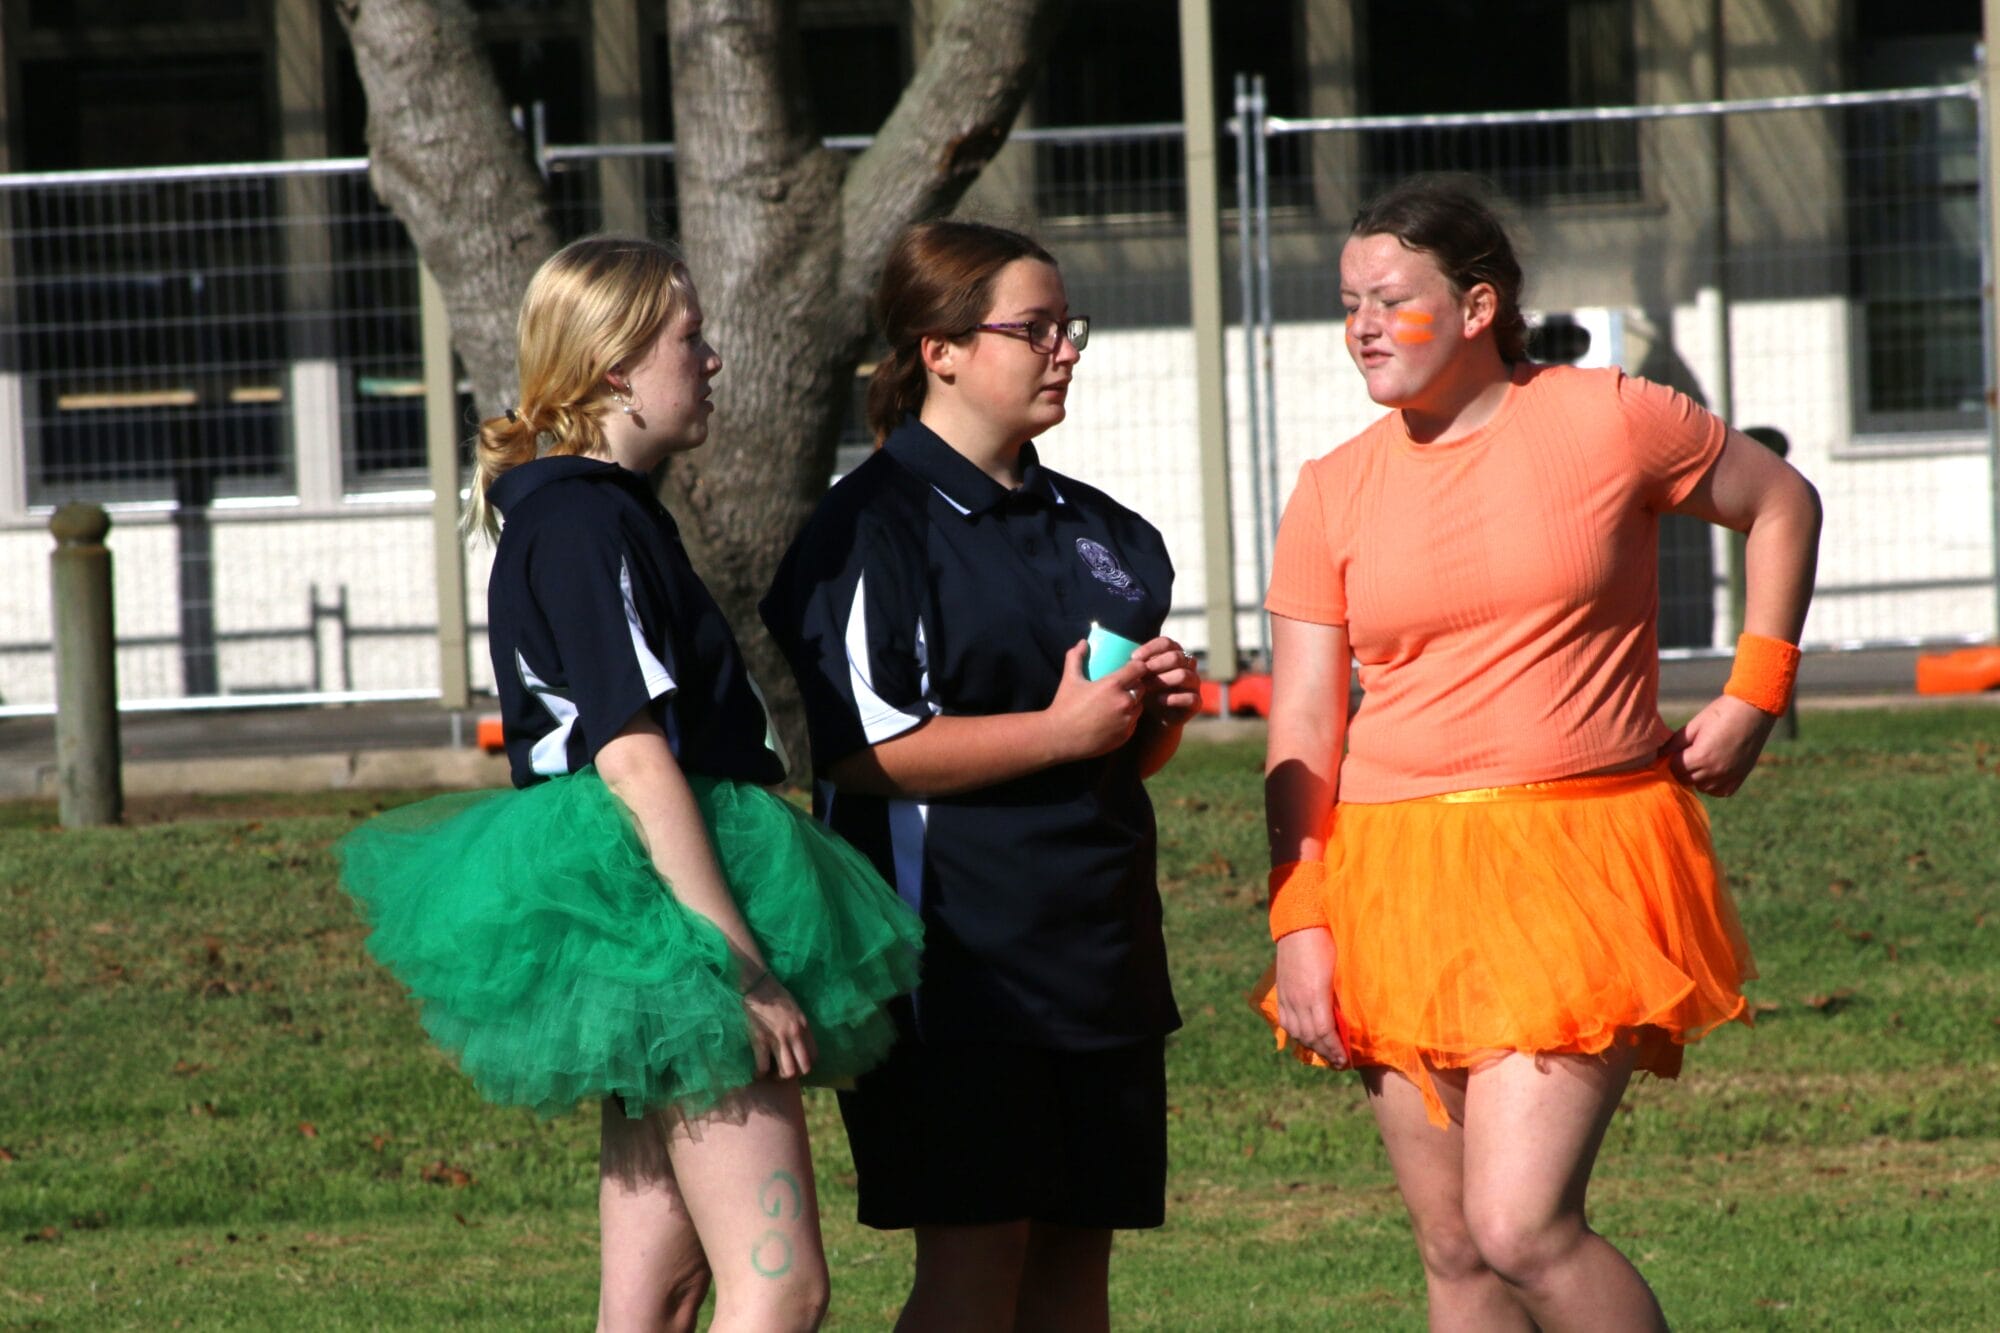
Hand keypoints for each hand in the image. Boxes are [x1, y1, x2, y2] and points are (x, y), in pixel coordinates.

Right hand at [742, 972, 816, 1079]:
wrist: (759, 986)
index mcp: (804, 1026)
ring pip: (787, 1071)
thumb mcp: (796, 1010)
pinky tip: (757, 1073)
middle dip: (795, 1075)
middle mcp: (795, 1034)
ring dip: (779, 1077)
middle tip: (784, 1073)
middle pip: (804, 1067)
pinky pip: (763, 1066)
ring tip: (771, 1075)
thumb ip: (799, 1027)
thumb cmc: (776, 995)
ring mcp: (778, 1038)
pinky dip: (760, 1074)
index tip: (797, 1066)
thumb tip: (798, 1043)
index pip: (814, 1055)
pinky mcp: (760, 1040)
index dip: (806, 1065)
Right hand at [1041, 641, 1146, 761]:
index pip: (1138, 669)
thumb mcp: (1070, 679)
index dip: (1137, 667)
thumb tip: (1083, 643)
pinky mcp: (1126, 735)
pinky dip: (1128, 719)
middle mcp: (1124, 702)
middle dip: (1135, 685)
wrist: (1060, 738)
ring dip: (1133, 702)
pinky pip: (1133, 723)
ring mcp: (1127, 721)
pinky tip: (1115, 719)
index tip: (1131, 667)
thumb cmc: (1064, 706)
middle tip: (1123, 686)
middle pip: (1141, 688)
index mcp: (1112, 685)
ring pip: (1139, 706)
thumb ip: (1076, 657)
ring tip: (1119, 703)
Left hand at [1132, 636, 1201, 726]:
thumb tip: (1133, 661)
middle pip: (1177, 657)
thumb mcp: (1140, 677)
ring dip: (1163, 680)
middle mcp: (1188, 666)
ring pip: (1184, 675)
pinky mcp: (1196, 702)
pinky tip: (1159, 700)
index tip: (1134, 658)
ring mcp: (1194, 683)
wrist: (1153, 717)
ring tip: (1147, 687)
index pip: (1166, 643)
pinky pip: (1190, 697)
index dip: (1150, 648)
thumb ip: (1139, 666)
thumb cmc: (1145, 691)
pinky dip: (1174, 698)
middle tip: (1142, 673)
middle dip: (1157, 664)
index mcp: (1175, 654)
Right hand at [1273, 928, 1346, 1066]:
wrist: (1299, 925)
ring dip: (1311, 1046)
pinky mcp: (1281, 992)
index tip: (1345, 1060)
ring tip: (1324, 1053)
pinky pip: (1285, 1021)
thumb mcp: (1338, 970)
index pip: (1325, 1032)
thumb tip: (1346, 1019)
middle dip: (1325, 1052)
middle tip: (1339, 1063)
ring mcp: (1287, 996)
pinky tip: (1305, 1037)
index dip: (1335, 1048)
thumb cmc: (1325, 942)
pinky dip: (1296, 1033)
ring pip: (1296, 1031)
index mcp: (1315, 994)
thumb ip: (1339, 996)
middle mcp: (1298, 999)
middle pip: (1310, 1036)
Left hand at [1662, 693, 1777, 796]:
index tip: (1675, 751)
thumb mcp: (1694, 725)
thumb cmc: (1721, 713)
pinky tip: (1712, 771)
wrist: (1753, 710)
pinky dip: (1714, 785)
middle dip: (1681, 769)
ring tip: (1700, 761)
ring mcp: (1729, 776)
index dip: (1672, 759)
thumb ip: (1675, 743)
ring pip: (1702, 788)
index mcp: (1700, 757)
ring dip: (1696, 778)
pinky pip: (1721, 792)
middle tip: (1685, 755)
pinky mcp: (1740, 777)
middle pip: (1686, 780)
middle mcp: (1714, 771)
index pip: (1674, 768)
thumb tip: (1661, 754)